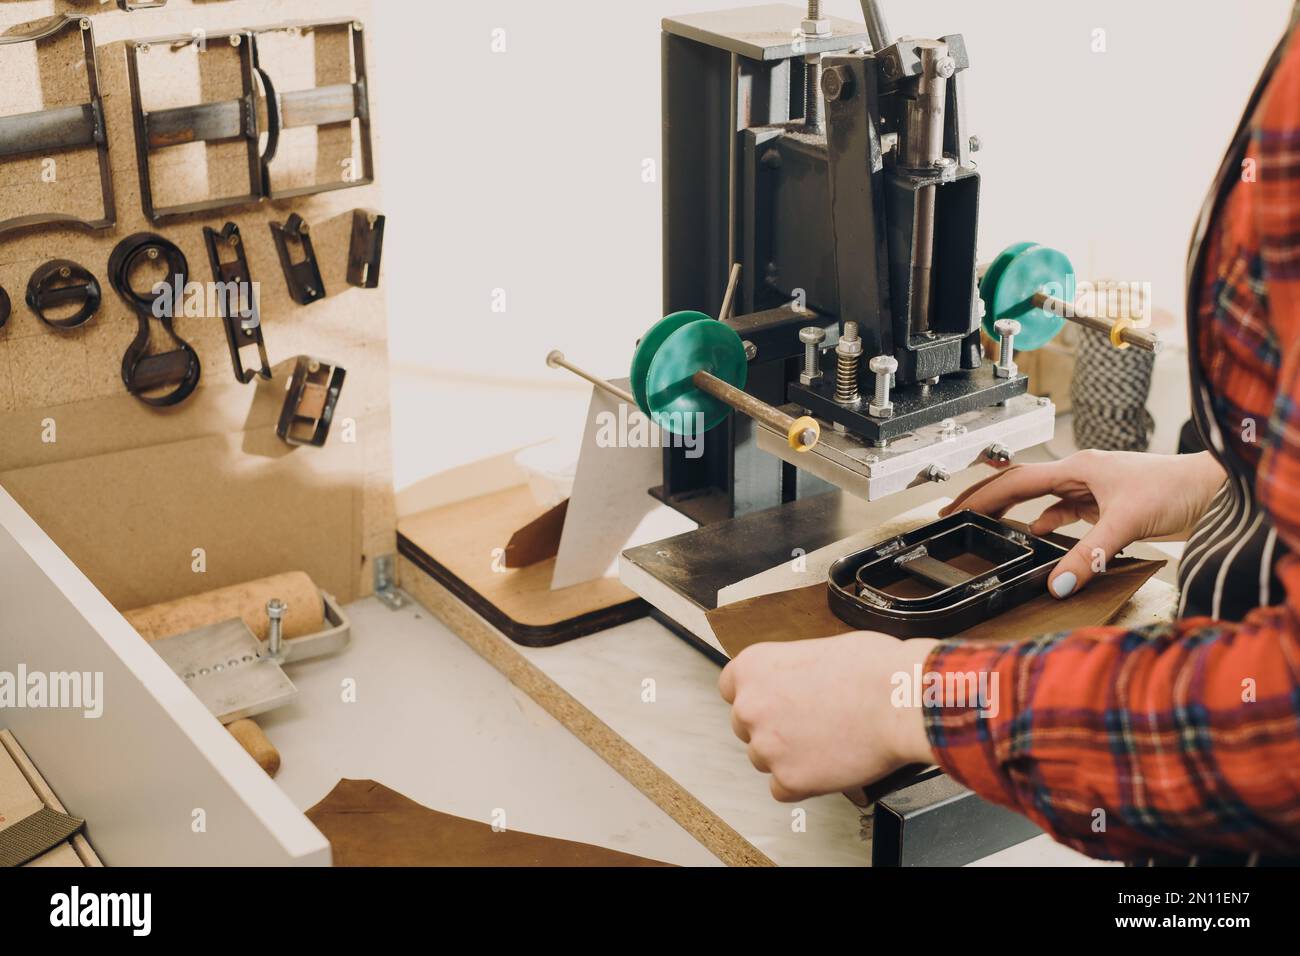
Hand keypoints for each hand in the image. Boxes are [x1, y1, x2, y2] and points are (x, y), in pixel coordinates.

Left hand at [718, 632, 936, 801]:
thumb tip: (796, 684)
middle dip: (773, 728)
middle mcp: (750, 706)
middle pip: (746, 726)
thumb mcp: (819, 650)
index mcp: (754, 666)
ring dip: (788, 756)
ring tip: (825, 744)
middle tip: (808, 725)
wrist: (900, 701)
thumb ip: (793, 671)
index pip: (730, 688)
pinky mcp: (789, 780)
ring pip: (763, 759)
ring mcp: (766, 746)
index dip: (756, 696)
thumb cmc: (872, 669)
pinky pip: (782, 789)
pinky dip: (803, 783)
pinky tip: (826, 766)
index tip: (772, 704)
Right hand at [940, 449, 1225, 597]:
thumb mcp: (1126, 522)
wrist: (1217, 491)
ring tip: (990, 526)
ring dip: (1015, 512)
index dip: (983, 496)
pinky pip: (1066, 513)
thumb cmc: (1179, 488)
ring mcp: (1094, 489)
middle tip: (958, 514)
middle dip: (988, 499)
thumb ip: (1089, 555)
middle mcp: (1081, 475)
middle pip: (1021, 485)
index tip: (957, 510)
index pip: (1016, 481)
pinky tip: (1040, 537)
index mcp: (1078, 468)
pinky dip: (1048, 524)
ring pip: (1042, 499)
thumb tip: (1057, 583)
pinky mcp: (1108, 505)